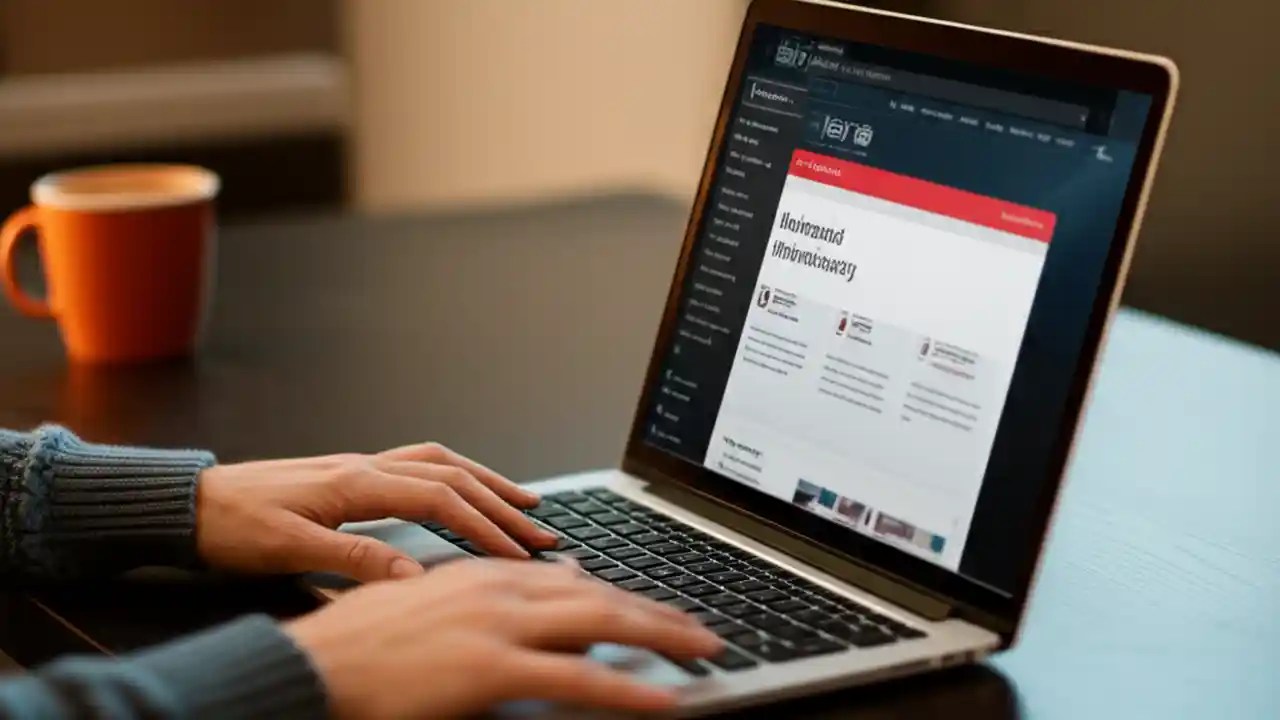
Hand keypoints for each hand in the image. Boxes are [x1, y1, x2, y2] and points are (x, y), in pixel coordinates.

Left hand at [195, 442, 558, 580]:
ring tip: (523, 500)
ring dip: (486, 481)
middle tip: (542, 530)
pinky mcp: (351, 475)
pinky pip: (419, 465)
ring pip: (441, 463)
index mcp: (356, 482)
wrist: (189, 503)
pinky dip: (454, 476)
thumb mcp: (290, 550)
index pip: (441, 500)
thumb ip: (356, 561)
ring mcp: (360, 466)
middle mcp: (365, 465)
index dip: (486, 526)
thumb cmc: (232, 527)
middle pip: (453, 475)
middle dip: (503, 503)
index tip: (518, 552)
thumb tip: (416, 578)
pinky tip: (465, 489)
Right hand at [285, 559, 723, 718]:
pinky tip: (660, 699)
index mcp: (486, 574)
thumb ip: (494, 598)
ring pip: (602, 625)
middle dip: (659, 615)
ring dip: (660, 639)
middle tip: (700, 631)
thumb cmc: (364, 644)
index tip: (659, 612)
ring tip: (701, 652)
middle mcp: (501, 588)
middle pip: (602, 596)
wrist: (313, 664)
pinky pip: (578, 680)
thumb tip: (550, 588)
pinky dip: (626, 689)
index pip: (577, 581)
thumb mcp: (436, 605)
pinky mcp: (492, 667)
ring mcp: (499, 626)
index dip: (626, 598)